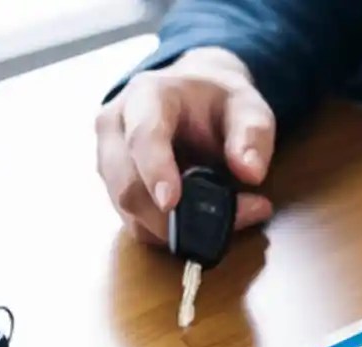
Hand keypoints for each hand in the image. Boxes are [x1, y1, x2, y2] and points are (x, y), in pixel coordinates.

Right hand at [95, 47, 275, 243]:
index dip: (155, 171)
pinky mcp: (114, 190)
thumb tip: (251, 173)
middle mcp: (116, 128)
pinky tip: (203, 224)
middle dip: (172, 217)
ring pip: (130, 212)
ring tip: (230, 219)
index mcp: (146, 96)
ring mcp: (108, 161)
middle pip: (127, 186)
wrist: (191, 97)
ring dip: (177, 229)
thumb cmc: (217, 101)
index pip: (142, 136)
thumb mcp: (248, 106)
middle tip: (231, 220)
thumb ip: (253, 134)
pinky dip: (171, 234)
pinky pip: (136, 224)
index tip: (171, 202)